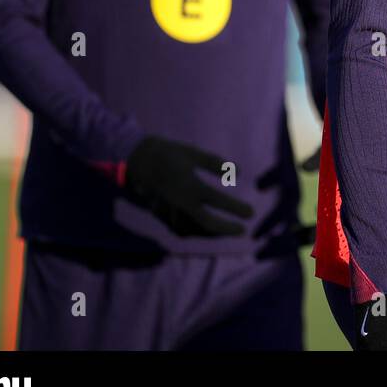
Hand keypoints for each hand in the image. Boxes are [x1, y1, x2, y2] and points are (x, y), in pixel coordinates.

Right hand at [124, 135, 253, 237]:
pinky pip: (177, 228)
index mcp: (189, 185)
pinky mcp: (159, 213)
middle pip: (205, 223)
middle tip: (243, 231)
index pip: (218, 201)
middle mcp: (179, 201)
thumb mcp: (193, 154)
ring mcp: (168, 210)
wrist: (135, 159)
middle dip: (225, 229)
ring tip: (226, 230)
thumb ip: (215, 164)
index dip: (236, 209)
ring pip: (191, 230)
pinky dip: (192, 231)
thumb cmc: (168, 153)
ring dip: (209, 233)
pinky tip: (203, 229)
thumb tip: (238, 172)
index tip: (251, 213)